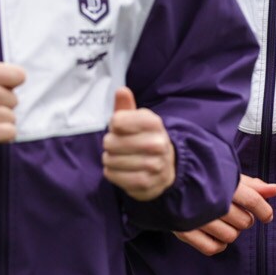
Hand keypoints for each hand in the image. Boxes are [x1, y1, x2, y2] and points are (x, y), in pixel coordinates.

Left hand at [103, 87, 176, 201]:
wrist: (166, 166)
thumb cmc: (143, 138)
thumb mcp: (136, 120)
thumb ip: (126, 106)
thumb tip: (121, 91)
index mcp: (154, 123)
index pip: (117, 121)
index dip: (114, 125)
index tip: (121, 128)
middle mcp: (158, 143)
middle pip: (111, 142)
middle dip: (109, 144)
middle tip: (118, 146)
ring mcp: (154, 165)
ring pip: (111, 160)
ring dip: (110, 160)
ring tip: (119, 158)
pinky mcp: (146, 183)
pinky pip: (114, 176)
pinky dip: (111, 173)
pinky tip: (119, 169)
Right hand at [173, 175, 275, 254]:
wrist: (162, 177)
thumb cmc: (198, 174)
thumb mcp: (225, 174)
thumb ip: (251, 184)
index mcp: (223, 183)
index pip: (253, 201)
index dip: (264, 210)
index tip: (267, 216)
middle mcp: (211, 202)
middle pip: (244, 221)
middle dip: (244, 219)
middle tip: (234, 212)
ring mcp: (197, 219)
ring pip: (230, 237)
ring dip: (231, 231)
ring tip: (222, 221)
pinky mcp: (184, 231)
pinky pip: (212, 248)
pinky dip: (218, 244)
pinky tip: (215, 235)